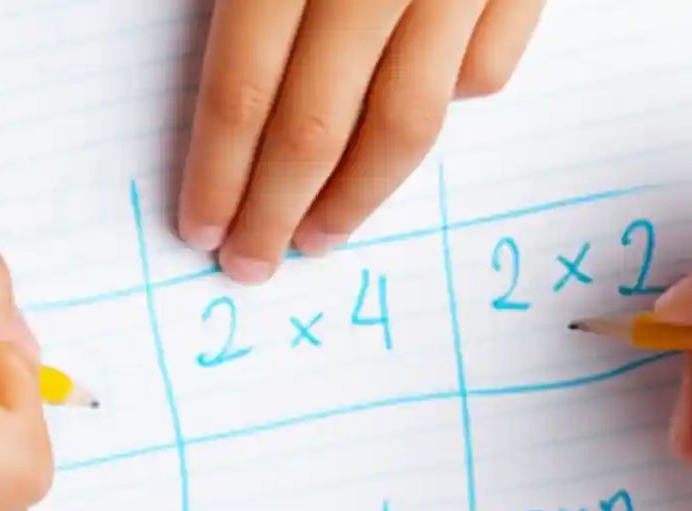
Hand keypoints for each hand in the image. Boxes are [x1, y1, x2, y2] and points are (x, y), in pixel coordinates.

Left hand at [178, 0, 544, 283]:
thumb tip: (225, 94)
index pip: (245, 91)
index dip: (218, 172)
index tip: (202, 228)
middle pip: (319, 128)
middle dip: (276, 211)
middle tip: (252, 261)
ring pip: (409, 123)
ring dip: (358, 196)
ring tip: (321, 232)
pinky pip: (488, 68)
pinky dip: (451, 105)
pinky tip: (407, 127)